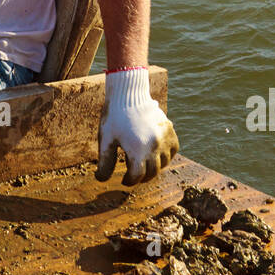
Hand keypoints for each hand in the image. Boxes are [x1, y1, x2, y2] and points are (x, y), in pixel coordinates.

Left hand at [96, 68, 179, 185]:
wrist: (128, 93)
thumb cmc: (114, 117)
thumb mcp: (106, 140)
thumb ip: (105, 162)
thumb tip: (101, 180)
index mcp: (137, 149)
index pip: (137, 176)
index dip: (129, 181)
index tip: (124, 180)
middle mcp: (154, 146)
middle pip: (152, 173)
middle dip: (141, 177)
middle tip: (133, 174)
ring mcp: (164, 138)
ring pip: (164, 163)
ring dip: (154, 168)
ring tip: (143, 164)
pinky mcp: (170, 130)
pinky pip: (173, 150)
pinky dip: (167, 156)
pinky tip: (156, 154)